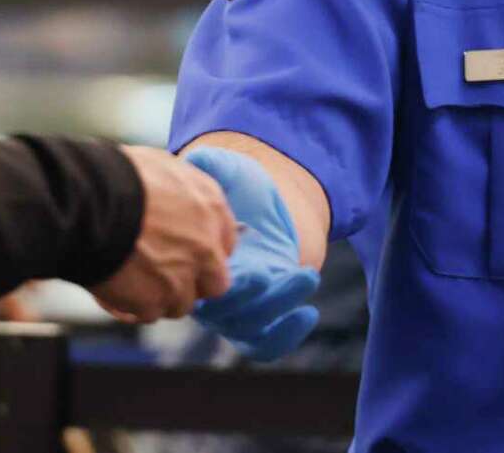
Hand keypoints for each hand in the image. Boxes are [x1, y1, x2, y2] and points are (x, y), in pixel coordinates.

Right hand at [92, 146, 235, 322]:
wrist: (91, 201)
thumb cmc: (120, 176)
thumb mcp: (163, 166)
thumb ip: (180, 191)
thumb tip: (173, 197)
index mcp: (211, 209)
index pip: (226, 244)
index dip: (206, 252)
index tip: (188, 254)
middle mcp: (206, 248)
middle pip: (214, 283)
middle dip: (194, 283)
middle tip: (167, 277)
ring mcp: (182, 279)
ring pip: (181, 304)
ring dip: (161, 297)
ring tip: (133, 281)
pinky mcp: (155, 301)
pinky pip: (148, 313)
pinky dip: (133, 307)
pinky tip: (117, 290)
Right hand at [185, 146, 320, 360]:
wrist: (266, 209)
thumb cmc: (241, 189)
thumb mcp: (227, 170)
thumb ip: (211, 165)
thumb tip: (199, 159)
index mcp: (194, 262)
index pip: (196, 283)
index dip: (217, 280)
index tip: (245, 268)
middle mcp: (210, 294)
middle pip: (224, 314)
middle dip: (251, 299)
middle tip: (272, 275)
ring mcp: (236, 311)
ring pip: (251, 328)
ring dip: (280, 306)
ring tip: (306, 276)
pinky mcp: (262, 319)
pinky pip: (266, 344)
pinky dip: (286, 337)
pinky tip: (309, 314)